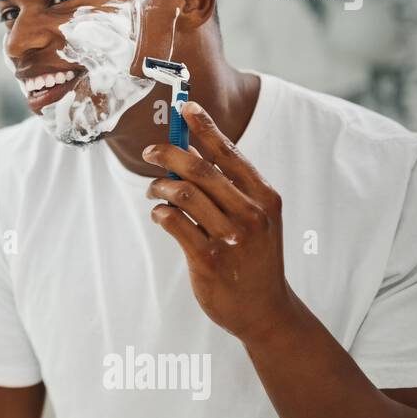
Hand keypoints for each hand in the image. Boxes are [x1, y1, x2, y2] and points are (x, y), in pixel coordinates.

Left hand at [141, 101, 295, 341]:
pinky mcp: (209, 260)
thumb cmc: (255, 256)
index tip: (186, 108)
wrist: (265, 310)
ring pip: (183, 194)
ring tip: (155, 191)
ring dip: (160, 187)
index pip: (230, 154)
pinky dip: (160, 214)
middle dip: (169, 154)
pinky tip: (160, 216)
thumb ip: (231, 189)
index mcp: (265, 197)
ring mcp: (231, 238)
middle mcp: (251, 214)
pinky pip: (173, 224)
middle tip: (150, 152)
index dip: (206, 128)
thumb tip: (190, 154)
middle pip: (201, 170)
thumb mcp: (257, 218)